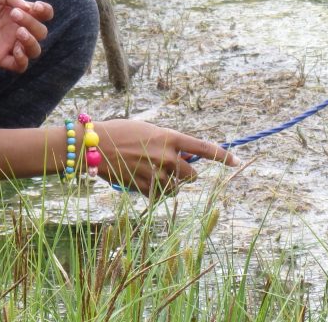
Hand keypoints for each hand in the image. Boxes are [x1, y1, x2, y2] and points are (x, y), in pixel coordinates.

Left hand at [0, 0, 53, 71]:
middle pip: (41, 32)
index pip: (42, 14)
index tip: (36, 7)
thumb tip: (28, 6)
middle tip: (14, 15)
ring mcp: (7, 44)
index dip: (45, 11)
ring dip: (32, 42)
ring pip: (35, 50)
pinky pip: (20, 66)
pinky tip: (14, 49)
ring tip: (18, 33)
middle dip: (33, 23)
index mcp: (16, 10)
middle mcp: (15, 28)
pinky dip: (23, 60)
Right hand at [93, 119, 238, 197]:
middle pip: (191, 174)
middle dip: (186, 174)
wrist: (93, 144)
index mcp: (168, 137)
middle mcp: (164, 155)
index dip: (221, 155)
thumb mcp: (147, 131)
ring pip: (175, 188)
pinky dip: (155, 192)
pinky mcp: (142, 186)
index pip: (202, 147)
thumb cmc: (119, 132)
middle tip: (174, 169)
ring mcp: (154, 172)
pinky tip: (143, 182)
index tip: (235, 161)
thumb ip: (166, 143)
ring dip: (171, 185)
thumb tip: (183, 157)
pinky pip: (158, 196)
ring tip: (155, 175)